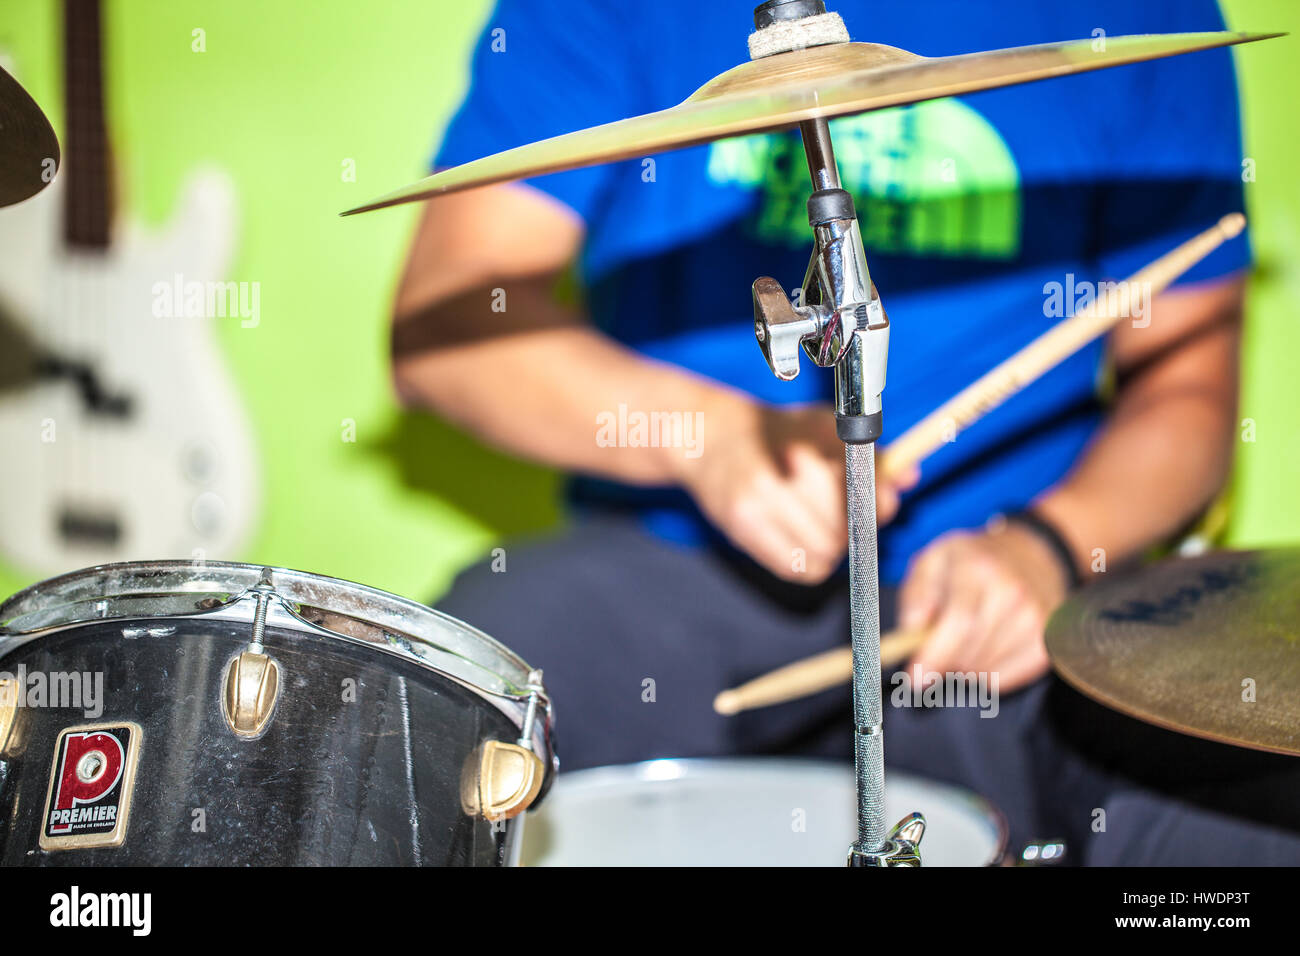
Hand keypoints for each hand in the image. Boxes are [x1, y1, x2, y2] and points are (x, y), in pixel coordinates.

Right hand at [677, 394, 917, 582]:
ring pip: (822, 555)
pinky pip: (796, 570)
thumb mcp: (823, 427)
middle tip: (851, 515)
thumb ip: (869, 451)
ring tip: (825, 525)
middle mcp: (773, 482)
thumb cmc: (775, 431)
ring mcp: (752, 509)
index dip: (875, 505)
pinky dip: (811, 563)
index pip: (853, 495)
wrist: (707, 436)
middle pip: (840, 531)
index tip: (883, 503)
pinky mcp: (740, 532)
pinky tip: (805, 541)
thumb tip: (910, 477)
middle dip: (854, 528)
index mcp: (798, 449)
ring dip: (834, 547)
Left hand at [898, 522, 1069, 691]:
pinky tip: (987, 649)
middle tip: (937, 647)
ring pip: (986, 671)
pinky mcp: (1049, 642)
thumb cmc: (972, 563)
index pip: (960, 622)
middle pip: (970, 653)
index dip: (936, 656)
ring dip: (965, 667)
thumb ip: (917, 595)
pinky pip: (1006, 679)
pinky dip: (988, 674)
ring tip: (966, 640)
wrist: (1031, 555)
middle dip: (944, 661)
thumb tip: (912, 629)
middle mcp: (1014, 593)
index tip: (917, 679)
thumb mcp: (932, 562)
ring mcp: (1036, 619)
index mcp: (978, 570)